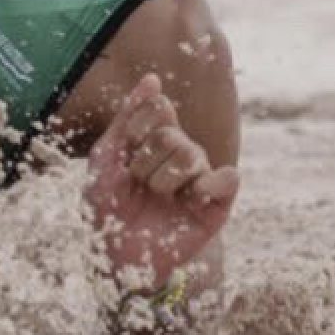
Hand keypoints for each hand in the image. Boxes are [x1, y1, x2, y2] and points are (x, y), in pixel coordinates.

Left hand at [83, 73, 237, 286]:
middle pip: (173, 134)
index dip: (138, 128)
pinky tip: (192, 196)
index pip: (159, 108)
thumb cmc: (107, 207)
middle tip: (137, 183)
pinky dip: (208, 184)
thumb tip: (152, 78)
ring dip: (163, 179)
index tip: (124, 151)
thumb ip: (127, 117)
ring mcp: (201, 178)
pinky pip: (227, 178)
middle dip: (144, 161)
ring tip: (155, 198)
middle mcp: (182, 154)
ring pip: (192, 155)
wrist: (116, 256)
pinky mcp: (218, 205)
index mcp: (156, 138)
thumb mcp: (106, 158)